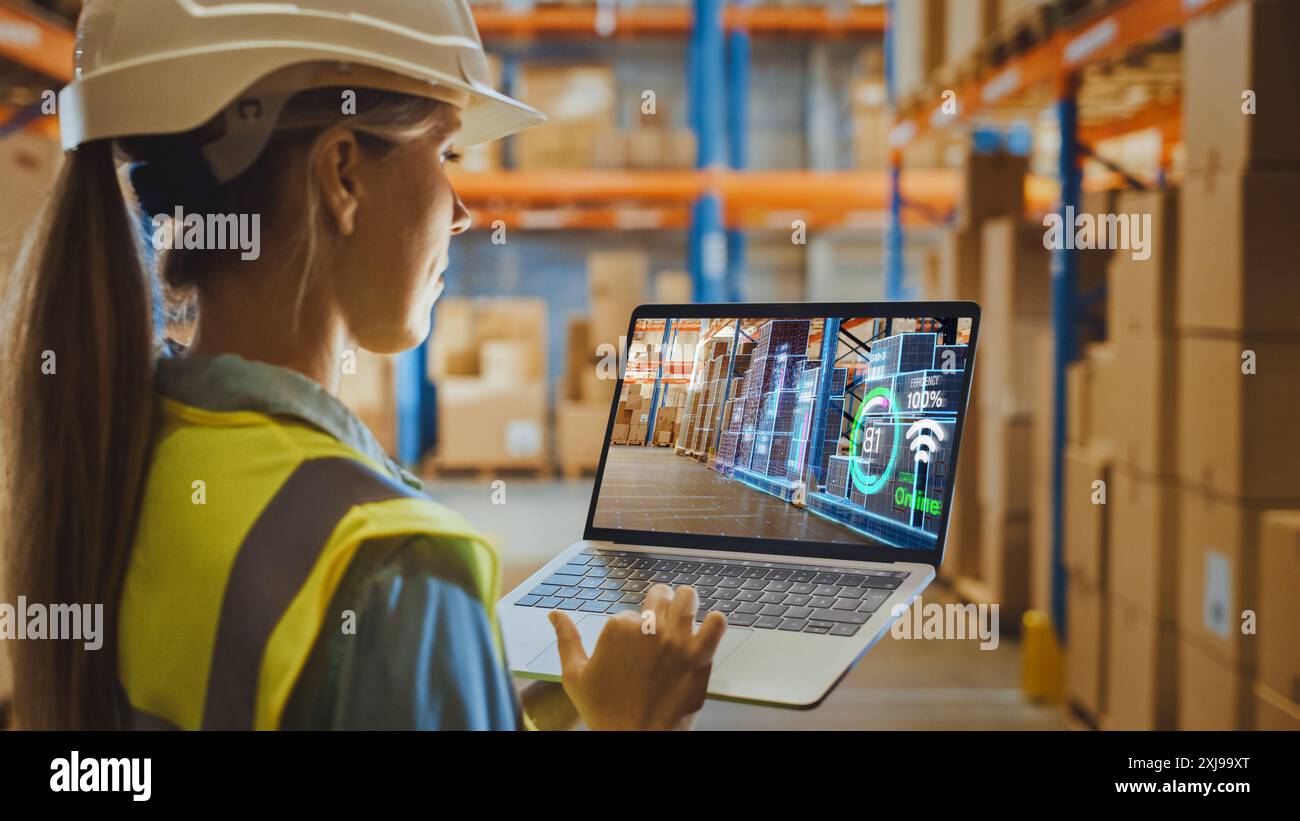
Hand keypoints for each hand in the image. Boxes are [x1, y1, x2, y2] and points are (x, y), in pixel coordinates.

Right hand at [548, 584, 725, 729]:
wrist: (635, 740)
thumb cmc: (603, 713)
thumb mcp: (574, 676)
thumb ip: (566, 639)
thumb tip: (555, 614)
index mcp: (618, 627)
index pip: (631, 612)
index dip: (632, 628)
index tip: (633, 648)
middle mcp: (648, 628)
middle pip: (661, 594)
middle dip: (660, 604)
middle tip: (660, 622)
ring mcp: (676, 641)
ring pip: (689, 598)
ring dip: (687, 602)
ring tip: (685, 615)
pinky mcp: (700, 657)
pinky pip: (717, 623)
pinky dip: (715, 623)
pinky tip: (707, 631)